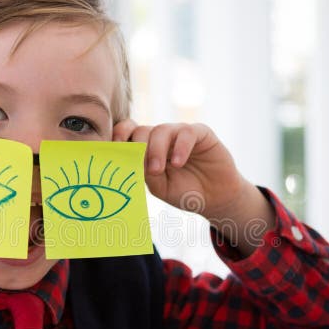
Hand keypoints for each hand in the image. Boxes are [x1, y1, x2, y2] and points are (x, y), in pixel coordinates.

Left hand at [112, 120, 274, 255]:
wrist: (215, 199)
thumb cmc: (184, 192)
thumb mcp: (160, 186)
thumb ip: (145, 173)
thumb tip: (129, 161)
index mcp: (147, 147)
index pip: (128, 132)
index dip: (119, 135)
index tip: (114, 148)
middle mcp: (162, 137)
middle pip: (142, 130)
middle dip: (138, 147)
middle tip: (142, 168)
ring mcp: (180, 134)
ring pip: (162, 130)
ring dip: (156, 150)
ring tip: (157, 170)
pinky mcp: (201, 133)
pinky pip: (187, 132)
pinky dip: (180, 147)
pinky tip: (178, 163)